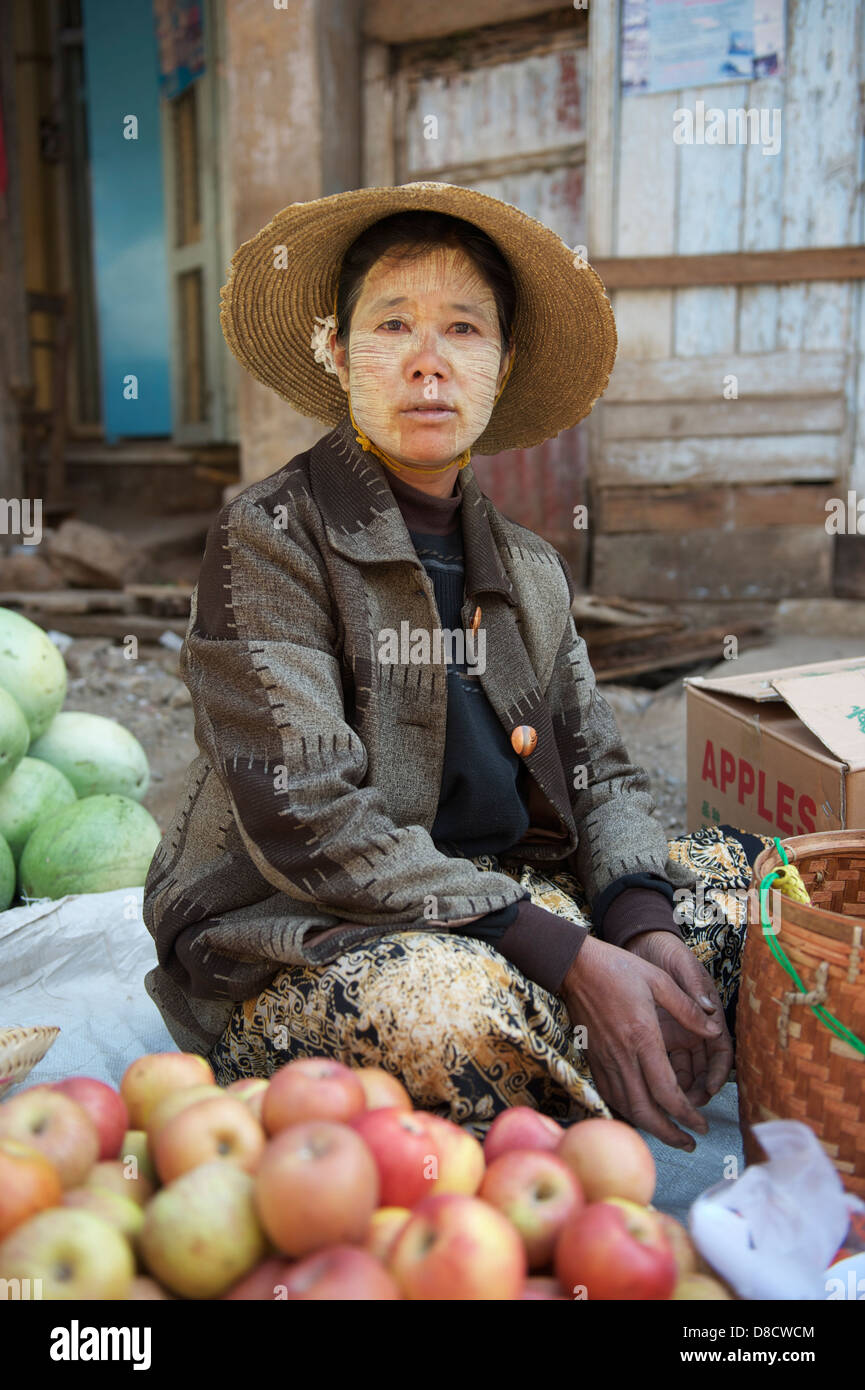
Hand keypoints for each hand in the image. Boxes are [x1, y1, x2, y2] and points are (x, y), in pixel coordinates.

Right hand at [560, 934, 724, 1150]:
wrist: (574, 966)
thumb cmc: (616, 968)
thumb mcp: (658, 979)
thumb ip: (688, 1008)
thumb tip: (714, 1030)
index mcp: (642, 1037)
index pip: (666, 1091)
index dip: (686, 1115)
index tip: (701, 1124)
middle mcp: (622, 1056)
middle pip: (645, 1111)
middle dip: (669, 1134)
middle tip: (689, 1143)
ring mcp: (604, 1060)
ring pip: (626, 1108)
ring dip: (649, 1127)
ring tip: (669, 1135)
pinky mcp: (593, 1059)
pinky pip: (610, 1095)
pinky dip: (627, 1111)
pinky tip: (640, 1113)